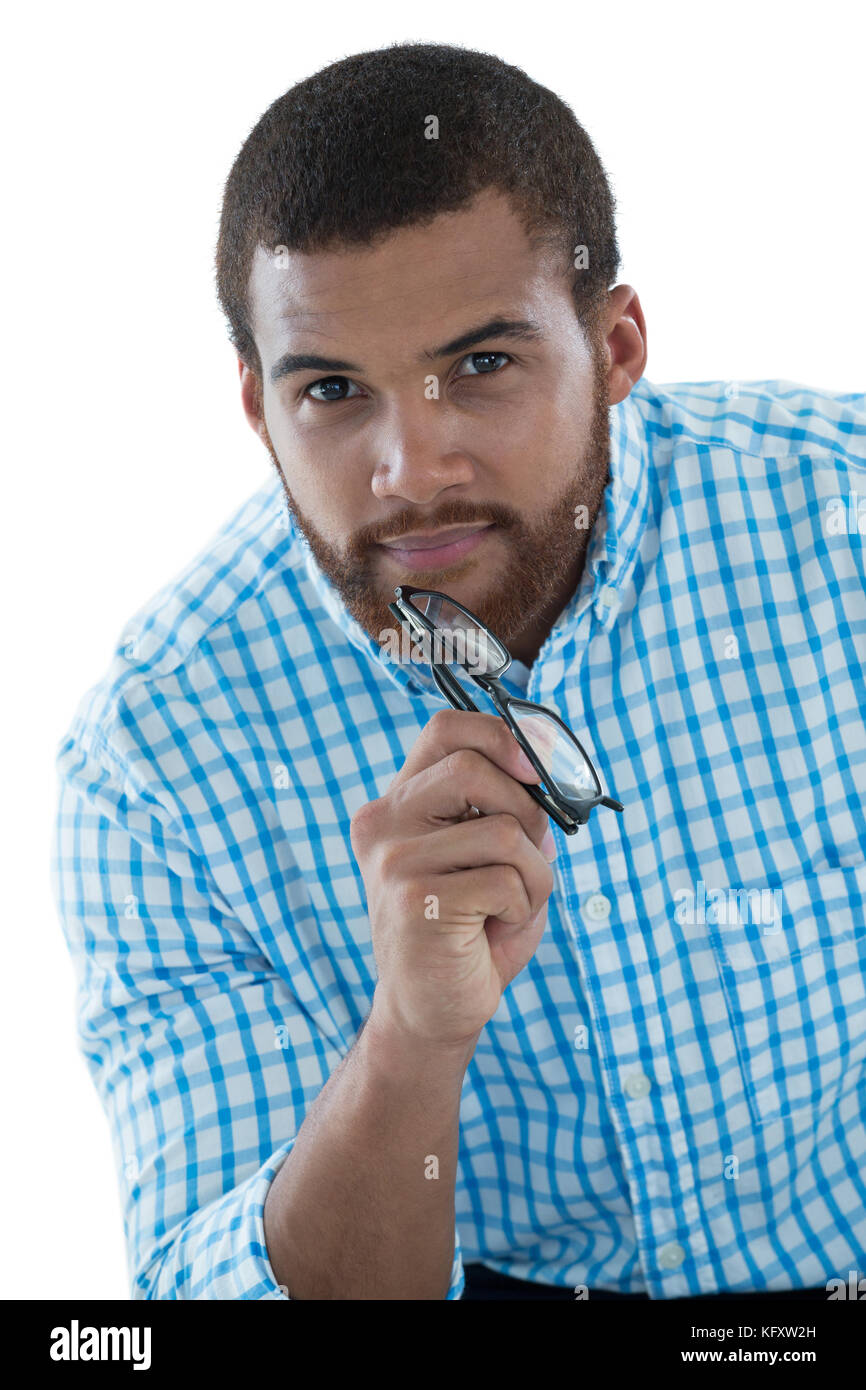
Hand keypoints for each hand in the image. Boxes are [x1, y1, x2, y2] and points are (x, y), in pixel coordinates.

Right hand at [350, 710, 555, 1048]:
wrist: (430, 1013)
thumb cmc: (471, 931)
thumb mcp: (494, 856)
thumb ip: (512, 807)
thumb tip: (550, 762)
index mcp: (397, 804)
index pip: (444, 729)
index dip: (498, 734)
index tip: (537, 764)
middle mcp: (383, 823)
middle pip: (473, 768)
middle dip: (526, 810)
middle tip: (527, 860)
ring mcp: (394, 861)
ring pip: (506, 830)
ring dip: (534, 875)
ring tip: (507, 908)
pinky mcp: (415, 900)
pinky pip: (507, 880)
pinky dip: (521, 908)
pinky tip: (490, 932)